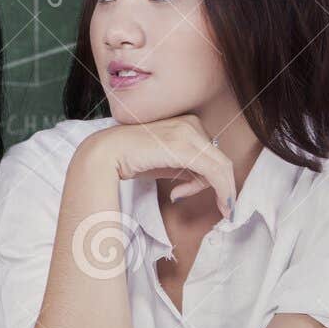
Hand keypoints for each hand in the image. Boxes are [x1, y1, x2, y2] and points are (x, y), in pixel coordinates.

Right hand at [81, 115, 235, 218]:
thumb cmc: (130, 158)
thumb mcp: (164, 163)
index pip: (212, 153)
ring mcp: (189, 132)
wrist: (106, 152)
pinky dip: (222, 191)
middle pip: (220, 160)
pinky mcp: (185, 147)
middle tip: (212, 204)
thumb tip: (200, 180)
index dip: (214, 178)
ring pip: (222, 167)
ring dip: (215, 190)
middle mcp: (192, 123)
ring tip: (181, 196)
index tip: (204, 195)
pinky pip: (215, 172)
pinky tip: (213, 202)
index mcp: (188, 123)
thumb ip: (184, 167)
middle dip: (218, 185)